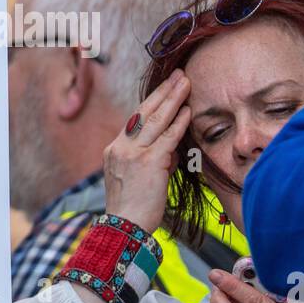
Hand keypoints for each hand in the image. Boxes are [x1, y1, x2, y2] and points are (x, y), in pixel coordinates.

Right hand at [102, 69, 190, 233]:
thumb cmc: (132, 209)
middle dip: (163, 91)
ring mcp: (133, 153)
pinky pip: (167, 138)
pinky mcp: (148, 162)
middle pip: (144, 112)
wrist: (124, 228)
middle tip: (178, 74)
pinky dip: (179, 123)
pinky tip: (188, 111)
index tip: (165, 88)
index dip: (152, 102)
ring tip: (185, 83)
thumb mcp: (136, 179)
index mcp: (115, 149)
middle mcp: (121, 147)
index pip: (136, 119)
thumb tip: (170, 152)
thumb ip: (152, 161)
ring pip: (156, 119)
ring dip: (173, 99)